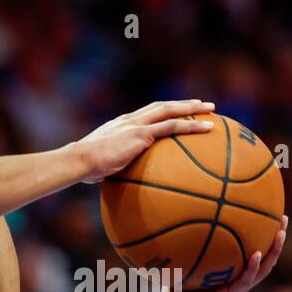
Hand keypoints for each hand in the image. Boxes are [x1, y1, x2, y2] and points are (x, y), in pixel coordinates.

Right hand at [74, 100, 217, 183]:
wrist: (80, 160)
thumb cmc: (86, 168)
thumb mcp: (102, 166)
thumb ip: (114, 170)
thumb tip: (121, 186)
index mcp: (121, 125)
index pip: (146, 113)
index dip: (163, 111)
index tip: (177, 112)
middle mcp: (130, 120)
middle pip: (161, 106)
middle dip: (183, 104)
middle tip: (202, 105)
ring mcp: (136, 124)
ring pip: (170, 110)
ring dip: (192, 109)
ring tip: (211, 110)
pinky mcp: (141, 133)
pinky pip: (172, 126)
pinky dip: (191, 125)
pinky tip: (208, 128)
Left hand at [156, 216, 288, 291]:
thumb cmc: (177, 286)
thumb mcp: (186, 260)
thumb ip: (190, 243)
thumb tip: (183, 214)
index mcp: (234, 274)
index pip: (256, 253)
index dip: (266, 237)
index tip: (272, 216)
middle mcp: (239, 281)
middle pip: (266, 258)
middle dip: (277, 239)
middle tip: (284, 219)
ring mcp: (237, 289)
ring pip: (263, 269)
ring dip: (273, 252)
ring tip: (281, 234)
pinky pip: (245, 280)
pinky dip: (253, 267)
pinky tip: (256, 254)